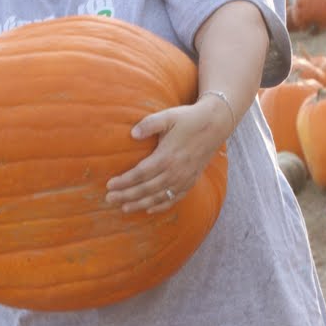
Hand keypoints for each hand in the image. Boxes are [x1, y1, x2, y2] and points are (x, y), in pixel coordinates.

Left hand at [105, 99, 230, 213]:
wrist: (216, 125)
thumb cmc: (189, 119)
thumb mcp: (168, 116)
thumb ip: (149, 124)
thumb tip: (132, 134)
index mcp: (167, 156)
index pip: (140, 174)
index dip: (124, 181)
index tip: (109, 186)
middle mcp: (175, 172)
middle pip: (146, 189)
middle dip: (127, 196)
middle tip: (110, 199)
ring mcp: (184, 179)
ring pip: (159, 197)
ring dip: (140, 204)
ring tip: (124, 208)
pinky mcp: (191, 181)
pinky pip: (174, 198)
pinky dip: (161, 205)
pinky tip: (149, 209)